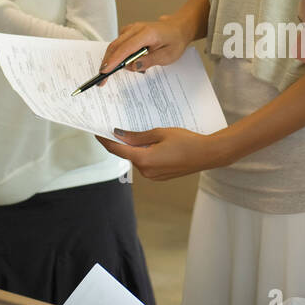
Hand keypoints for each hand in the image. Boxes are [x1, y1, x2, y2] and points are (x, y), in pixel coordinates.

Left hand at [95, 126, 224, 178]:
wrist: (207, 154)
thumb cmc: (187, 142)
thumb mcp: (160, 133)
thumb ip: (138, 136)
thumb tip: (120, 135)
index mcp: (144, 160)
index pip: (117, 150)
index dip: (105, 141)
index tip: (97, 133)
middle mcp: (146, 171)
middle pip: (127, 155)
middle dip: (123, 143)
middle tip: (121, 127)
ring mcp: (153, 176)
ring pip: (138, 159)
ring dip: (136, 148)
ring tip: (143, 134)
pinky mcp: (160, 176)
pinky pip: (147, 164)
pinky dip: (146, 154)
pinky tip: (154, 144)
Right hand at [100, 13, 188, 76]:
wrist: (178, 28)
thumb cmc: (174, 41)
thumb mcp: (167, 56)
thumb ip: (149, 61)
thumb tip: (132, 66)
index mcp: (146, 33)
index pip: (125, 48)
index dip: (114, 61)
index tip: (105, 72)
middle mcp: (136, 28)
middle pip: (115, 46)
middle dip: (107, 63)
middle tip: (102, 79)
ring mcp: (131, 29)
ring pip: (115, 45)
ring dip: (113, 60)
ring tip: (113, 73)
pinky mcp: (129, 32)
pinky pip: (119, 44)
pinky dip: (118, 54)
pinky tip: (124, 63)